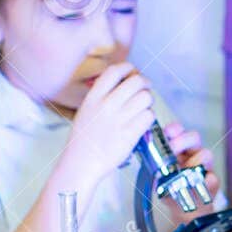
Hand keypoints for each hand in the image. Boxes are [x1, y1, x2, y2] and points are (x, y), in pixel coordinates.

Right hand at [57, 62, 155, 190]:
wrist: (81, 164)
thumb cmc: (84, 139)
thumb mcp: (86, 111)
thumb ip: (102, 96)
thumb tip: (122, 83)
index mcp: (93, 98)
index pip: (114, 71)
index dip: (128, 68)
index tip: (133, 71)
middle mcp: (106, 105)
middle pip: (136, 81)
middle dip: (145, 83)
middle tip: (146, 89)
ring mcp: (119, 119)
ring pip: (146, 98)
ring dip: (148, 102)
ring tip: (143, 108)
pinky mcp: (130, 134)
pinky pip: (149, 116)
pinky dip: (149, 117)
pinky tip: (143, 122)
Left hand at [162, 121, 220, 223]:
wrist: (186, 209)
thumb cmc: (172, 191)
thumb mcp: (158, 179)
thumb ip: (154, 168)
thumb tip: (147, 159)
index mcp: (178, 150)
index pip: (178, 132)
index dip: (174, 129)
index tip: (169, 132)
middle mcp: (192, 155)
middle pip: (194, 137)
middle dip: (183, 141)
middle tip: (174, 149)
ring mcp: (204, 167)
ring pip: (206, 154)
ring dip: (195, 161)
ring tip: (186, 170)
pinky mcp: (213, 182)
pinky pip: (213, 178)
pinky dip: (206, 180)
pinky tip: (200, 183)